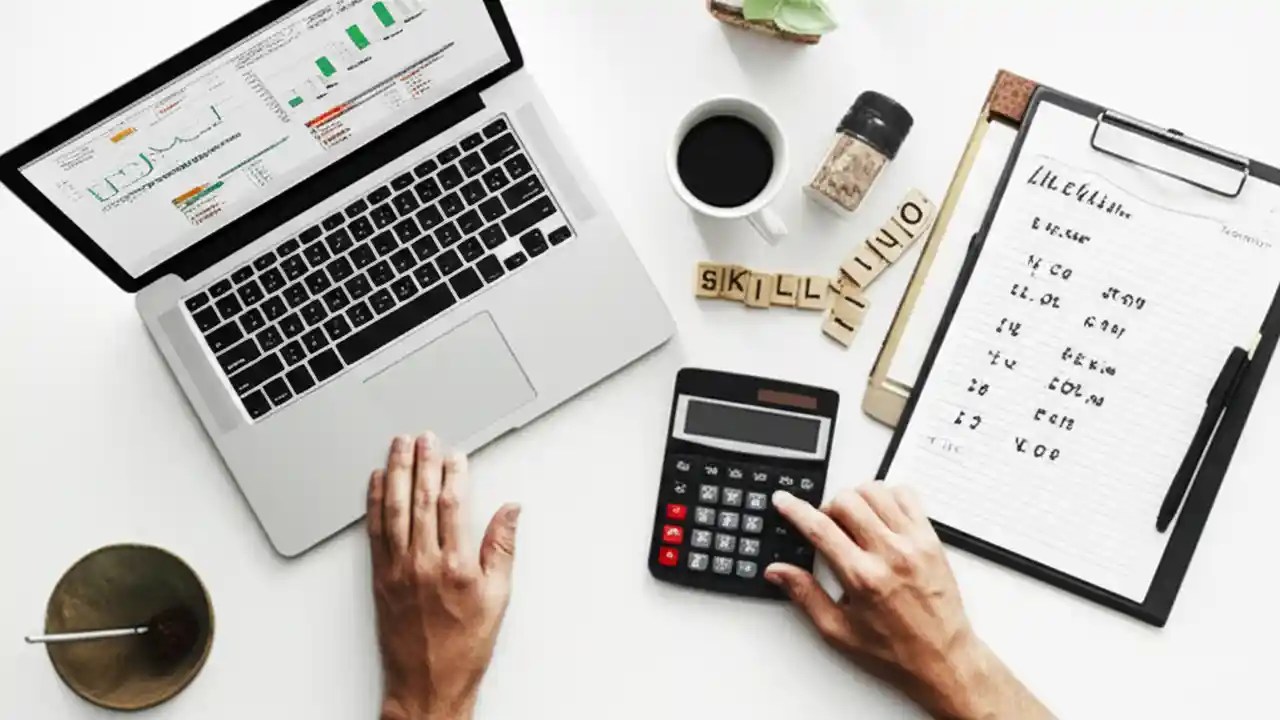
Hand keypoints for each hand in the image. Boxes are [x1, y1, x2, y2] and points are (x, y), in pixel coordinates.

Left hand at [368, 432, 520, 719]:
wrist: (428, 683)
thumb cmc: (464, 647)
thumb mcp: (498, 597)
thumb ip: (501, 548)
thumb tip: (510, 511)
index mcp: (453, 566)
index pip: (452, 506)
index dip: (453, 475)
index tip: (455, 457)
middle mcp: (421, 563)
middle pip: (421, 500)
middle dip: (422, 463)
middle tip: (423, 438)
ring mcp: (396, 569)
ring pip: (394, 509)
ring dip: (396, 473)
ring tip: (398, 448)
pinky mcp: (379, 578)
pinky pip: (374, 530)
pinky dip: (375, 502)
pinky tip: (377, 483)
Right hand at [765, 484, 1050, 719]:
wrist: (944, 658)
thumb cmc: (895, 651)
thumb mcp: (839, 632)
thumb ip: (805, 596)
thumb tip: (778, 572)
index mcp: (863, 578)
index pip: (820, 528)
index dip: (795, 510)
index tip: (783, 500)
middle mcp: (890, 554)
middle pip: (846, 501)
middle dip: (827, 507)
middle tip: (826, 525)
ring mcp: (914, 543)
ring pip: (875, 491)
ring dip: (856, 498)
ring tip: (853, 520)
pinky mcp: (931, 539)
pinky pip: (908, 495)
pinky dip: (889, 496)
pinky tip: (881, 515)